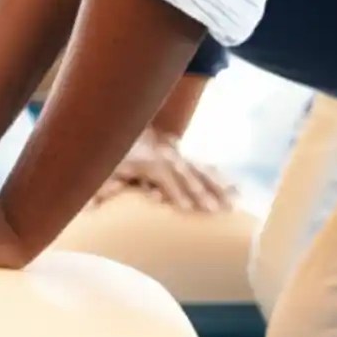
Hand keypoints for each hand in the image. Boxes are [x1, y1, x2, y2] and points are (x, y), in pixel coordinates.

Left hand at [92, 129, 233, 211]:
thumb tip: (98, 203)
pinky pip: (206, 167)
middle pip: (187, 173)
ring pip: (202, 169)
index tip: (189, 209)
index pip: (164, 176)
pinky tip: (237, 192)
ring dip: (218, 187)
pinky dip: (221, 179)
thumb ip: (101, 188)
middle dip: (202, 192)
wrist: (117, 125)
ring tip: (234, 204)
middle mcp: (165, 154)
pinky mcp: (184, 156)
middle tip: (217, 211)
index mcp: (145, 158)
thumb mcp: (99, 171)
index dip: (176, 192)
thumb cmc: (106, 157)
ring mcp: (177, 154)